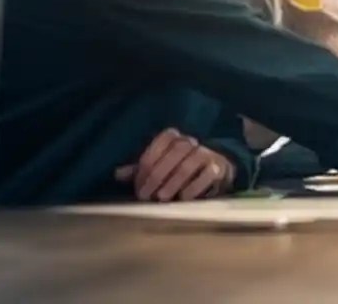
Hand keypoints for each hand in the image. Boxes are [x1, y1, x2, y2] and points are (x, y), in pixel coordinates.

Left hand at [114, 128, 234, 201]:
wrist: (215, 173)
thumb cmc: (179, 171)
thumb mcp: (158, 168)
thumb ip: (141, 170)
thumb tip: (117, 174)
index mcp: (174, 138)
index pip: (161, 142)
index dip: (147, 162)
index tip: (138, 184)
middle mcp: (191, 142)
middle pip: (175, 152)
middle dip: (157, 174)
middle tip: (146, 195)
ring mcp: (207, 154)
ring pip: (189, 164)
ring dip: (173, 182)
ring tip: (162, 198)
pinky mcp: (219, 168)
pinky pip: (208, 174)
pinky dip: (194, 187)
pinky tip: (183, 198)